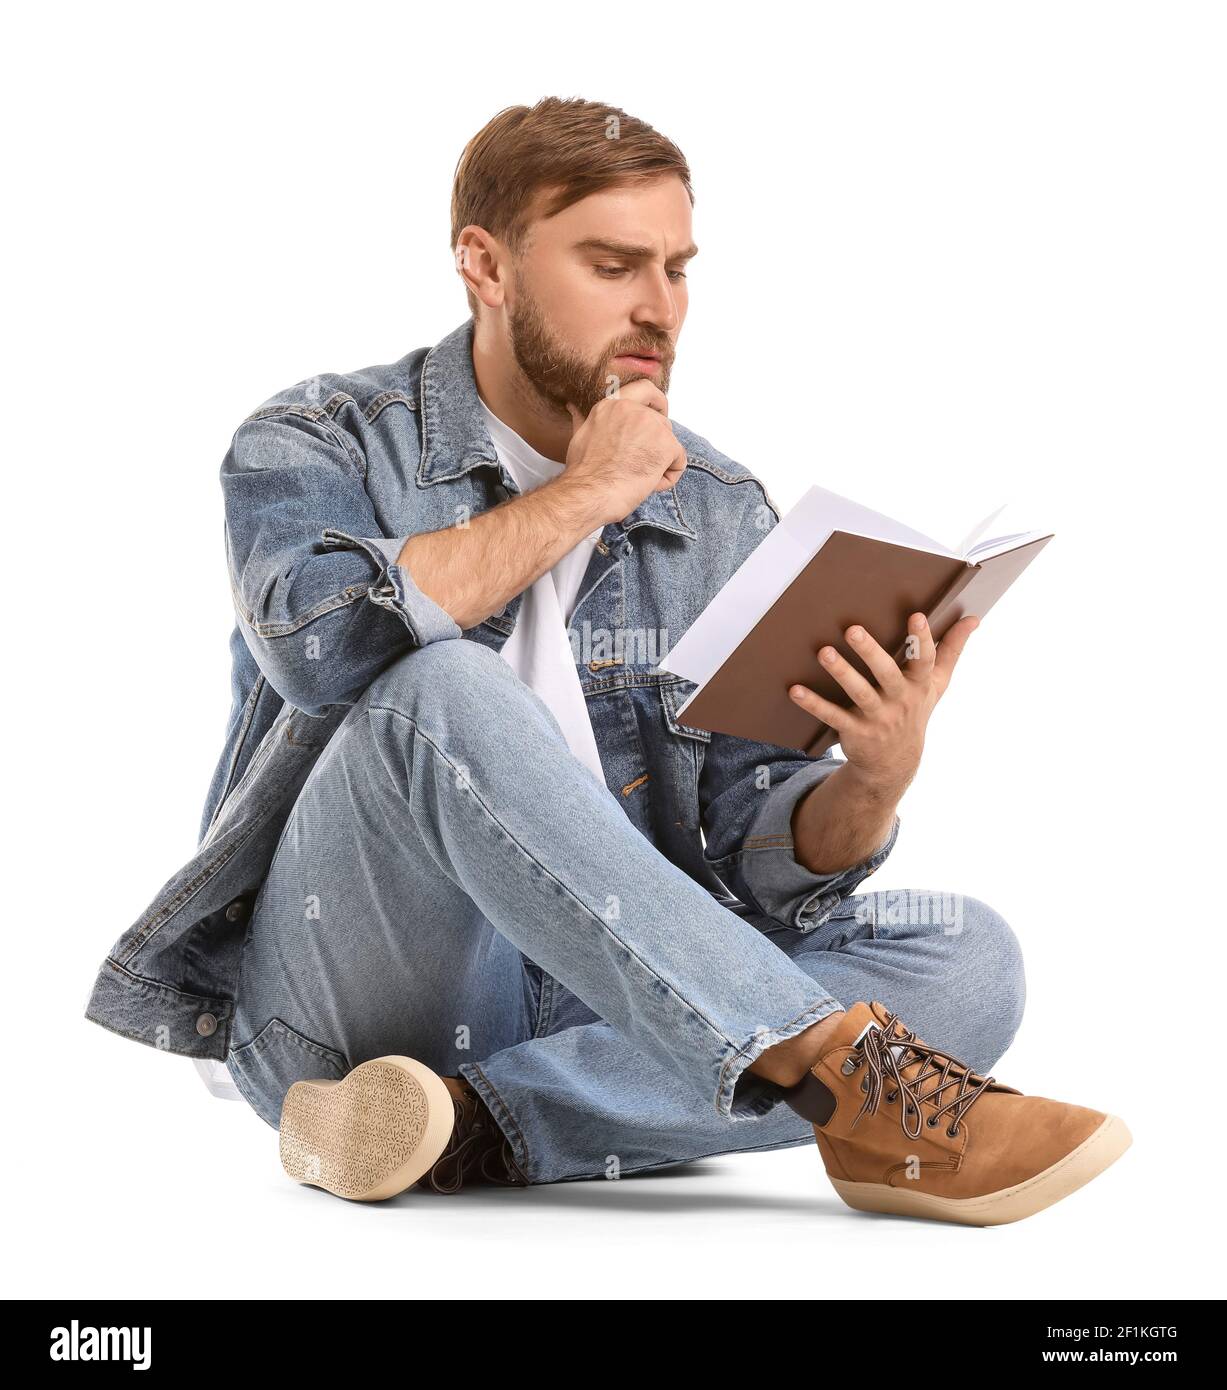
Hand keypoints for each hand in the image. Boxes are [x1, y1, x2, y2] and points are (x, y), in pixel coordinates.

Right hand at [562, 379, 687, 526]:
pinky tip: (647, 484)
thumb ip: (584, 419)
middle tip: (637, 465)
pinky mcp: (667, 445)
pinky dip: (667, 477)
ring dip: (660, 463)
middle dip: (655, 446)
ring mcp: (652, 425)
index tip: (660, 412)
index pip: (645, 389)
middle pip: (661, 424)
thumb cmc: (583, 472)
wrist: (590, 493)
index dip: (657, 401)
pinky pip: (678, 462)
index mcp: (613, 405)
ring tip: (636, 477)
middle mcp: (634, 409)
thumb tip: (573, 407)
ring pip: (670, 444)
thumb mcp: (579, 436)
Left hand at [788, 613, 979, 792]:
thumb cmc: (915, 709)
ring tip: (823, 652)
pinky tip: (795, 689)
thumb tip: (974, 619)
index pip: (924, 661)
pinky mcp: (854, 730)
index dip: (922, 640)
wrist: (895, 762)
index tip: (916, 616)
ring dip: (841, 673)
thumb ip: (952, 650)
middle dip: (871, 652)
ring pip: (858, 693)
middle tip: (852, 629)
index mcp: (919, 685)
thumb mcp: (937, 684)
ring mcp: (877, 717)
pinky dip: (813, 703)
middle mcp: (900, 701)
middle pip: (886, 674)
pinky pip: (832, 716)